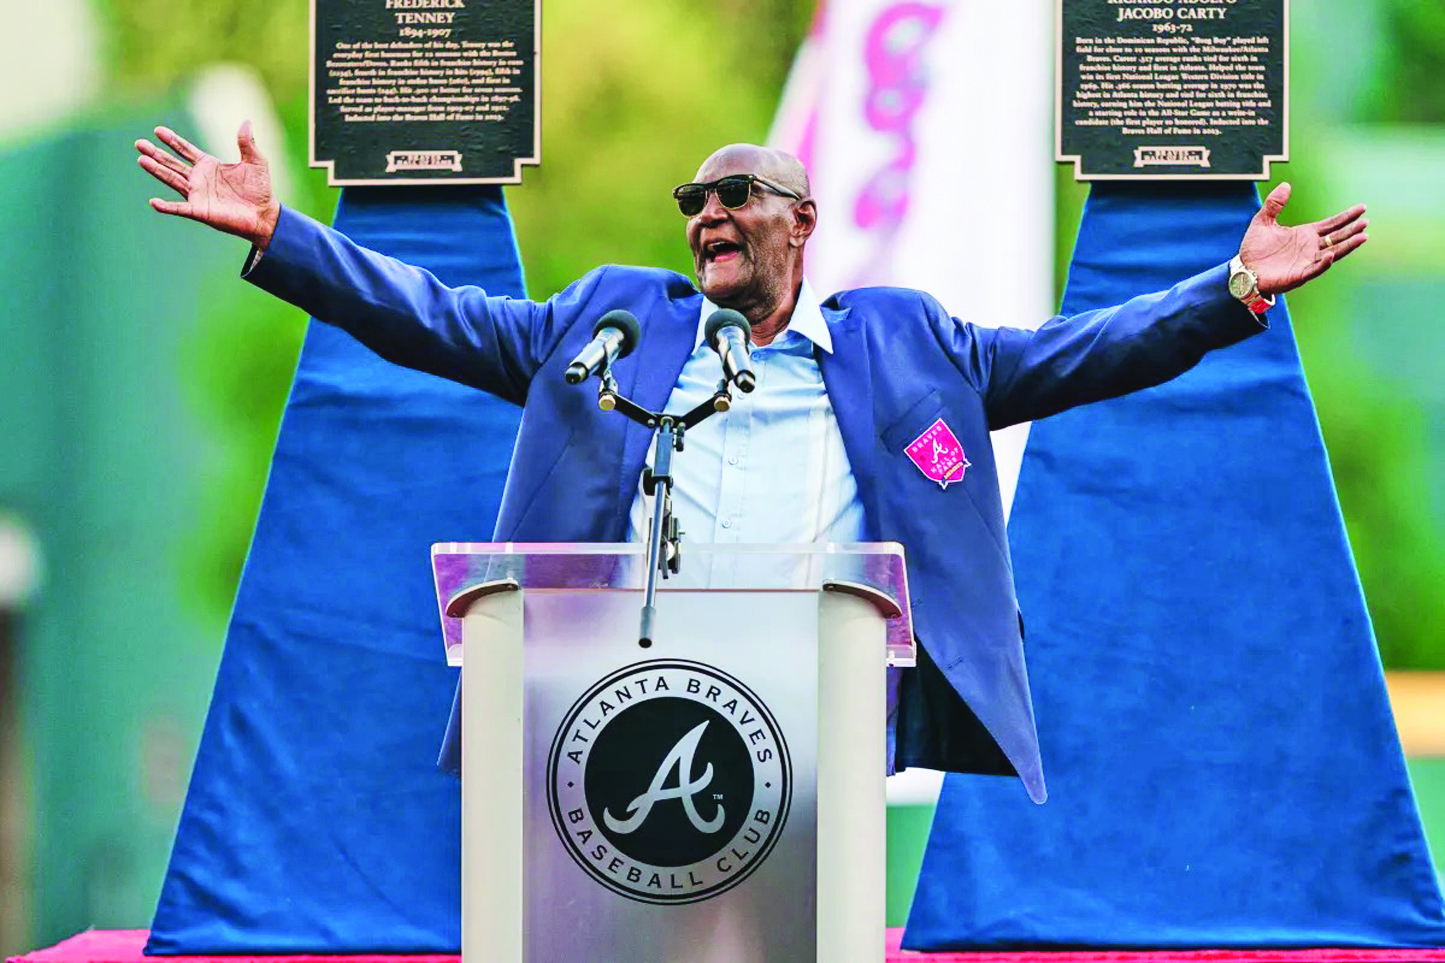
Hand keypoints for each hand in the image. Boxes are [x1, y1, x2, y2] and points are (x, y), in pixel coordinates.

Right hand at [136, 120, 280, 248]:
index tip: (158, 130)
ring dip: (156, 171)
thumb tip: (246, 121)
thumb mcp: (255, 161)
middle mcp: (199, 179)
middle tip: (138, 143)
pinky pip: (180, 208)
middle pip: (172, 163)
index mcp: (209, 166)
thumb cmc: (260, 189)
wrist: (265, 214)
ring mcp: (198, 195)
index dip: (172, 140)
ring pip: (172, 180)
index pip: (185, 150)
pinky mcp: (200, 211)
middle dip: (156, 153)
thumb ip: (247, 142)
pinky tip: (153, 202)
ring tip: (141, 159)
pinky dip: (166, 207)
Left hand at [1238, 182, 1366, 295]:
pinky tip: (1331, 255)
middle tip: (1365, 222)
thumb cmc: (1254, 248)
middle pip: (1336, 238)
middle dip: (1351, 230)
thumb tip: (1286, 185)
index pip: (1331, 224)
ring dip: (1346, 246)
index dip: (1346, 217)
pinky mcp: (1298, 275)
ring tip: (1362, 237)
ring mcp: (1306, 262)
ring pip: (1332, 253)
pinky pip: (1314, 269)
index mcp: (1305, 234)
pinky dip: (1323, 263)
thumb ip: (1274, 204)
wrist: (1243, 269)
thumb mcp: (1263, 221)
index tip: (1362, 208)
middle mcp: (1310, 248)